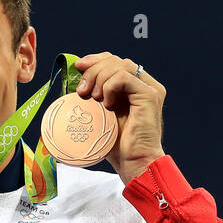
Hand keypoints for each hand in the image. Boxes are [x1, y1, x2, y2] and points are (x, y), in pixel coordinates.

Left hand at [73, 53, 165, 182]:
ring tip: (93, 99)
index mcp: (133, 87)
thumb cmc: (116, 145)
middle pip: (116, 60)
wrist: (133, 162)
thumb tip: (72, 83)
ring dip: (99, 78)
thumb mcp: (99, 115)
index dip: (95, 60)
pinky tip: (107, 105)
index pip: (115, 61)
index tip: (78, 68)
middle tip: (81, 91)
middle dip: (93, 70)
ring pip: (120, 65)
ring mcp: (149, 88)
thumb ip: (92, 97)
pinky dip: (109, 87)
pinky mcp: (150, 95)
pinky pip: (124, 77)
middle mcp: (144, 84)